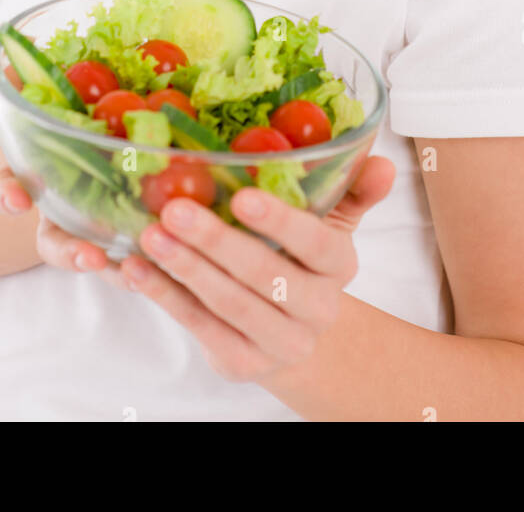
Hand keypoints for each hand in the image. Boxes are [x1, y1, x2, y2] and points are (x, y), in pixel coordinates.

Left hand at [0, 62, 396, 379]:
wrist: (302, 341)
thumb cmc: (306, 266)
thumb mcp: (335, 226)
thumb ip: (354, 191)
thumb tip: (384, 161)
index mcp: (339, 266)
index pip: (317, 243)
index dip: (281, 222)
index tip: (244, 196)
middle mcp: (314, 308)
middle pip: (263, 276)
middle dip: (216, 242)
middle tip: (174, 208)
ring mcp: (278, 341)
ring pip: (227, 304)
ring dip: (184, 269)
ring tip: (150, 234)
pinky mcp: (240, 362)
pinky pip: (200, 328)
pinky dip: (166, 297)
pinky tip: (139, 270)